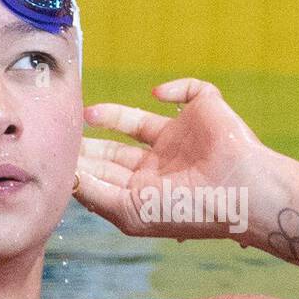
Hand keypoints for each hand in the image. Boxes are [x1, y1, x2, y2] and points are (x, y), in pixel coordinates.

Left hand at [75, 78, 265, 238]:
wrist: (238, 193)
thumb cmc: (187, 209)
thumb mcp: (130, 211)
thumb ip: (95, 194)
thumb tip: (67, 176)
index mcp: (150, 190)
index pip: (109, 175)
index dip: (84, 165)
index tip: (59, 156)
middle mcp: (164, 164)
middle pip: (118, 150)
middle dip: (91, 145)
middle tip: (63, 135)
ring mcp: (184, 137)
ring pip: (140, 121)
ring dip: (113, 115)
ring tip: (87, 114)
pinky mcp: (205, 111)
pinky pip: (188, 90)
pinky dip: (174, 88)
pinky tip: (158, 95)